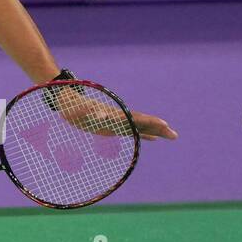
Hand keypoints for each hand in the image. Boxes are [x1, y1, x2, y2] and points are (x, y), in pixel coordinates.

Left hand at [55, 89, 177, 141]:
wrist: (66, 102)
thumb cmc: (71, 107)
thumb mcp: (79, 110)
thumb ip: (89, 111)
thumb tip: (100, 115)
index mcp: (113, 114)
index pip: (135, 118)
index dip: (149, 122)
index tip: (164, 125)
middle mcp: (118, 118)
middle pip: (142, 123)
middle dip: (159, 129)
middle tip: (175, 135)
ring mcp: (116, 122)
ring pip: (140, 127)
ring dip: (155, 132)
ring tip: (171, 136)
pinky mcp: (111, 127)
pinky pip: (131, 131)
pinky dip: (143, 135)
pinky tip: (152, 139)